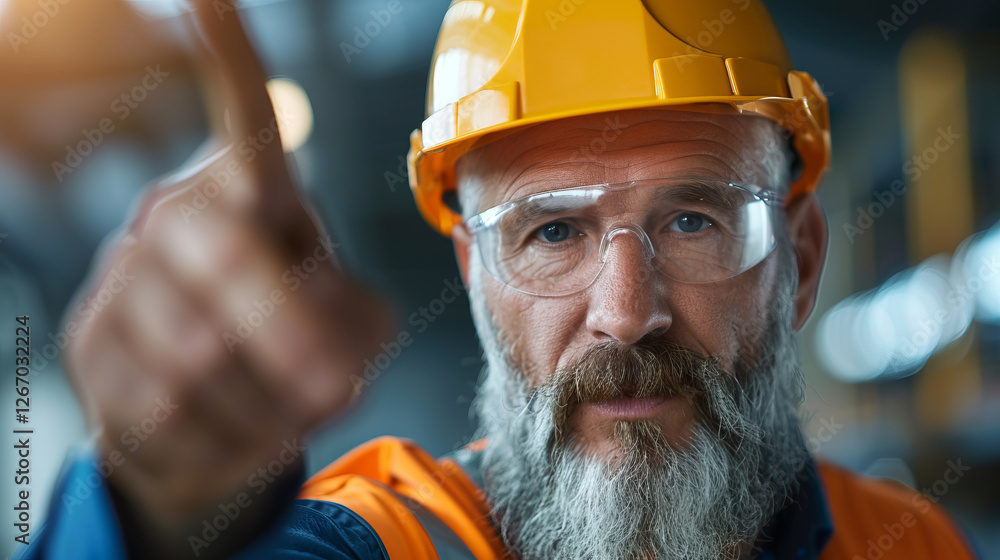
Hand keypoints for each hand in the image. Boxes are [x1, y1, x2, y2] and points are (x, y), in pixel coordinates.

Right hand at [62, 2, 391, 556]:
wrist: (206, 421)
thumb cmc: (293, 350)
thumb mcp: (352, 326)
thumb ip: (359, 328)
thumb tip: (328, 367)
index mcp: (247, 192)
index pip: (245, 120)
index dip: (232, 59)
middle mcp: (174, 214)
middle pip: (225, 259)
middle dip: (290, 336)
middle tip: (337, 388)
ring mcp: (123, 277)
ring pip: (199, 348)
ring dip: (266, 398)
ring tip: (287, 408)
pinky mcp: (91, 344)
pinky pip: (165, 403)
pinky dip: (225, 433)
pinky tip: (237, 428)